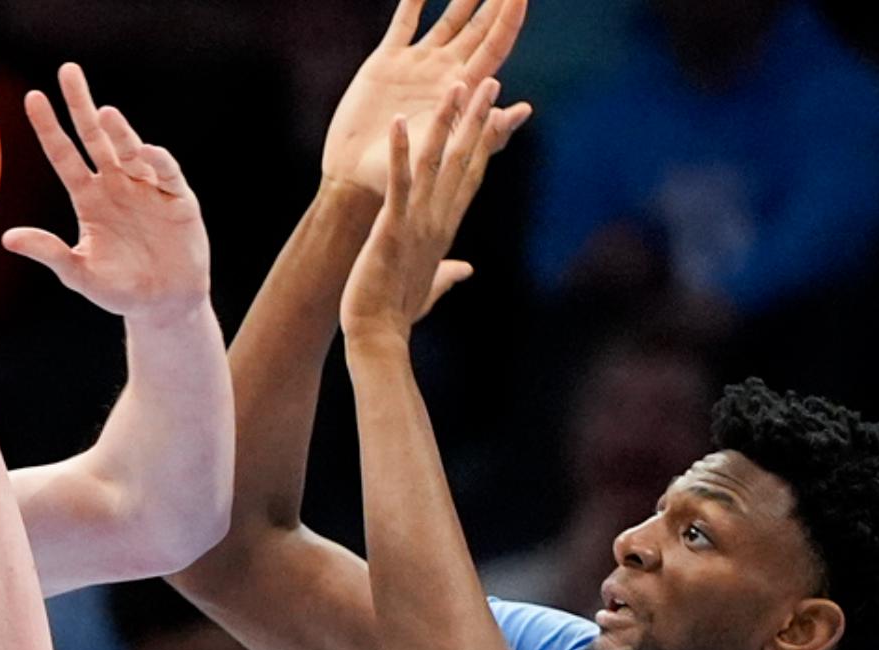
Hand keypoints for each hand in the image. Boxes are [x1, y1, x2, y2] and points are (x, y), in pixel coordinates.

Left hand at [3, 63, 209, 320]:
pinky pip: (165, 173)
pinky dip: (156, 160)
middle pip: (95, 137)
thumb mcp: (79, 274)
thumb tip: (7, 238)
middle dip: (81, 104)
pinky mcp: (176, 199)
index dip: (49, 128)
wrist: (164, 305)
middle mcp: (116, 184)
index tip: (32, 97)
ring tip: (104, 113)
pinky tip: (143, 151)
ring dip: (119, 131)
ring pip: (129, 150)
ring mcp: (147, 188)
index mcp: (88, 198)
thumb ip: (49, 253)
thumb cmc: (120, 289)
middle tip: (67, 71)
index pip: (64, 155)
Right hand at [323, 0, 529, 197]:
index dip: (509, 19)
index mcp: (464, 91)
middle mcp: (444, 73)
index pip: (495, 45)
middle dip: (495, 2)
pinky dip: (413, 1)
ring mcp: (417, 65)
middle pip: (478, 27)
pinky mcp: (386, 62)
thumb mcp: (451, 156)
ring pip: (447, 20)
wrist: (358, 177)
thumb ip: (487, 133)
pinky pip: (403, 23)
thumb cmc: (408, 177)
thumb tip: (524, 111)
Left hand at [339, 79, 529, 342]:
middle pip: (464, 161)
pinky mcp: (393, 229)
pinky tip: (401, 122)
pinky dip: (400, 152)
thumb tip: (464, 271)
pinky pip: (399, 184)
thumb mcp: (430, 288)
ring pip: (437, 163)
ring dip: (447, 122)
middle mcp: (438, 221)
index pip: (470, 177)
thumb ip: (449, 275)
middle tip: (491, 83)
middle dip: (478, 120)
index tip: (497, 115)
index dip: (484, 144)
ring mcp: (418, 223)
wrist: (380, 337)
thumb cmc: (400, 314)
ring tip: (457, 86)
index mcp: (445, 229)